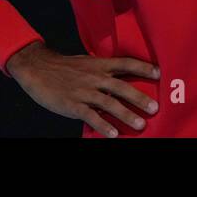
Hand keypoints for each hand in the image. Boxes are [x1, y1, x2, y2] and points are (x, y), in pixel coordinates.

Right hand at [6, 42, 160, 136]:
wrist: (37, 68)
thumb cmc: (64, 67)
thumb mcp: (87, 62)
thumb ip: (104, 69)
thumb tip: (123, 75)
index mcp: (99, 64)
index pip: (125, 63)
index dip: (143, 67)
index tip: (159, 73)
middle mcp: (94, 76)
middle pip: (121, 86)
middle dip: (139, 97)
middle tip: (155, 108)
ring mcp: (84, 91)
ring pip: (109, 103)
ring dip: (126, 115)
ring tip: (141, 124)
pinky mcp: (72, 105)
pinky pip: (91, 117)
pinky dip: (103, 125)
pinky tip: (114, 134)